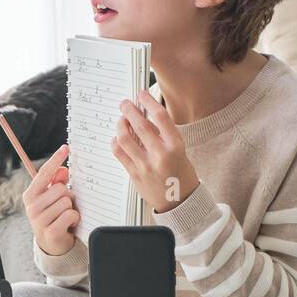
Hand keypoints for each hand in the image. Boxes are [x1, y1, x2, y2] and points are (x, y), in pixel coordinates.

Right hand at [22, 143, 80, 255]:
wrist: (51, 245)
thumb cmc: (53, 217)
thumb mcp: (52, 198)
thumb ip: (56, 182)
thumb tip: (62, 169)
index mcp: (30, 195)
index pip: (44, 173)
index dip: (55, 159)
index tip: (65, 148)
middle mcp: (32, 207)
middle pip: (59, 188)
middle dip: (67, 196)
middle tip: (64, 206)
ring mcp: (39, 220)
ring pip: (66, 202)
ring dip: (71, 208)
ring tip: (65, 216)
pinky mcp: (50, 232)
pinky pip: (70, 215)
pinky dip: (74, 218)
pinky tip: (68, 224)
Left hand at [113, 90, 198, 213]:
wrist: (180, 202)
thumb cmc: (181, 174)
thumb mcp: (179, 151)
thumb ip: (162, 135)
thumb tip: (143, 116)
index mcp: (175, 146)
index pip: (160, 116)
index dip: (148, 102)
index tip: (141, 95)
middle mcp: (160, 155)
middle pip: (140, 125)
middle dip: (129, 110)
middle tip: (125, 104)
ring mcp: (146, 165)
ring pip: (125, 138)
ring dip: (120, 125)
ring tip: (121, 120)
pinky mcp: (135, 174)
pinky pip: (119, 153)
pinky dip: (116, 142)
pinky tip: (117, 138)